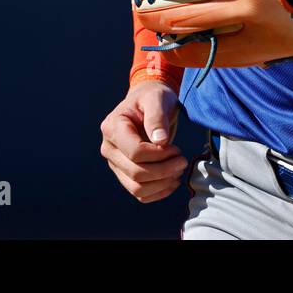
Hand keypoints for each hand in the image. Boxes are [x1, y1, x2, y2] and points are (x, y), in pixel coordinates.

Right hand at [99, 81, 186, 202]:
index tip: (176, 148)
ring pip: (137, 188)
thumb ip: (157, 117)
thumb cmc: (152, 98)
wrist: (149, 104)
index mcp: (112, 127)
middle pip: (136, 172)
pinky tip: (172, 180)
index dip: (159, 155)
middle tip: (182, 160)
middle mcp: (109, 148)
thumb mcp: (157, 98)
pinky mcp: (124, 174)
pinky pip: (140, 194)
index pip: (135, 152)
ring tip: (178, 169)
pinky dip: (159, 192)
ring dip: (162, 183)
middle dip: (164, 170)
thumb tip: (160, 141)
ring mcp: (115, 163)